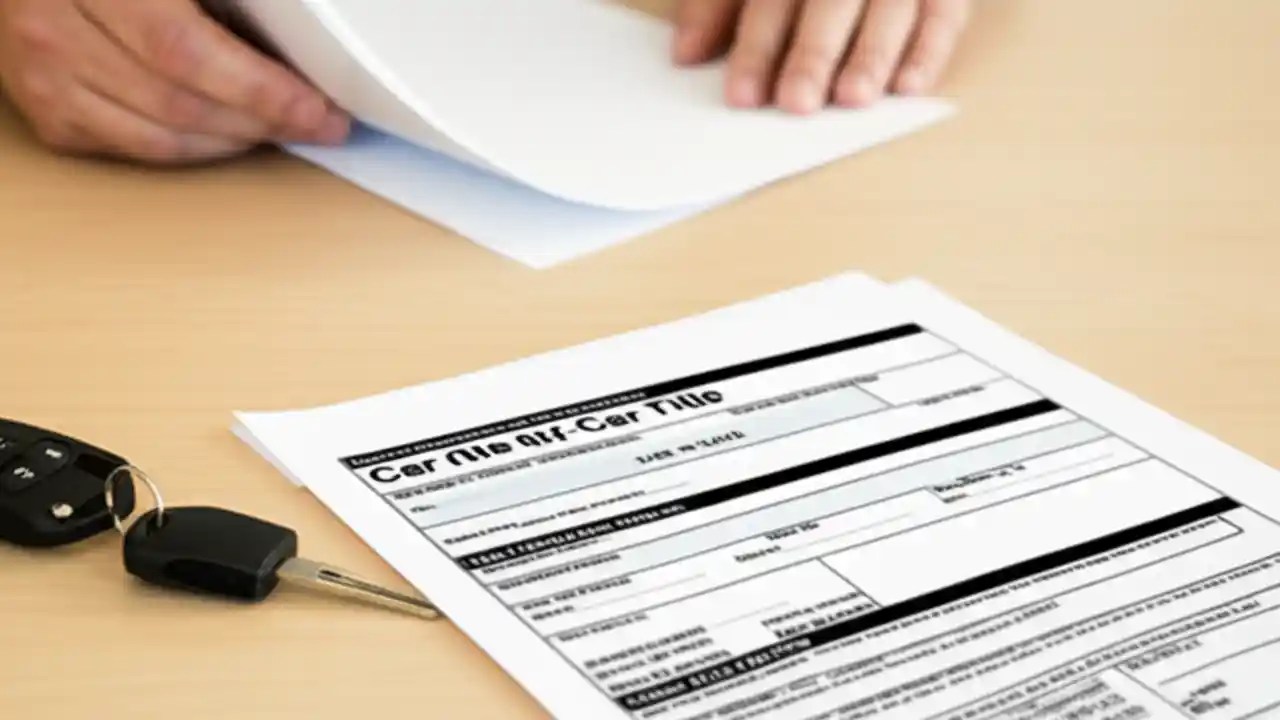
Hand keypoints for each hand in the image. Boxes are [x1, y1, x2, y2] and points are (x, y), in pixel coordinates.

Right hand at [0, 0, 348, 163]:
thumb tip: (300, 24)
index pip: (188, 52)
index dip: (262, 89)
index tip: (319, 108)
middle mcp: (55, 32)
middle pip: (180, 104)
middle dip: (262, 121)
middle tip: (316, 123)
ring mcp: (45, 78)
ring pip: (161, 140)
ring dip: (233, 143)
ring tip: (279, 130)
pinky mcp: (47, 113)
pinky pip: (134, 150)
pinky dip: (192, 150)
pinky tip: (228, 135)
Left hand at [673, 0, 970, 113]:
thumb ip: (715, 4)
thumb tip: (685, 54)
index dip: (755, 45)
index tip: (742, 96)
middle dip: (813, 52)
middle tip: (797, 102)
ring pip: (889, 7)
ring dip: (871, 54)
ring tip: (851, 98)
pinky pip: (943, 14)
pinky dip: (927, 51)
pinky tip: (907, 87)